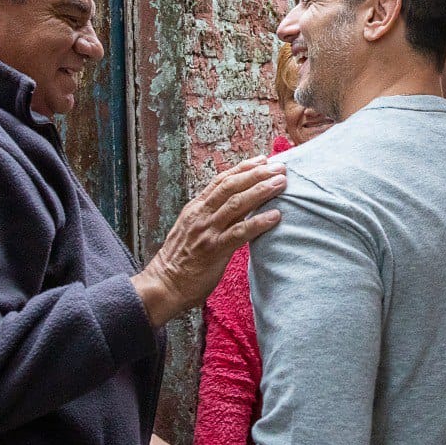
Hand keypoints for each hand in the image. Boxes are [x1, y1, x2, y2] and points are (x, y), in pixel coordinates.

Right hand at [134, 156, 286, 326]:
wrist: (164, 285)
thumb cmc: (181, 260)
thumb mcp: (192, 229)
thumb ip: (211, 216)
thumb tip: (237, 205)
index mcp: (196, 208)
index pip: (221, 181)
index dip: (243, 168)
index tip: (263, 159)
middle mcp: (201, 214)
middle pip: (231, 186)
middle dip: (257, 174)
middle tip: (280, 167)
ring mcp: (207, 231)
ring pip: (237, 204)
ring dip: (261, 191)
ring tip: (281, 183)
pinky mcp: (214, 250)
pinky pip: (240, 232)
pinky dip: (259, 222)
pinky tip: (276, 216)